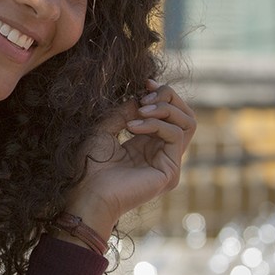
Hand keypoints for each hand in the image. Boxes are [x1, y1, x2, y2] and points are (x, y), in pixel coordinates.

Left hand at [62, 79, 196, 239]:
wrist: (87, 192)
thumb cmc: (90, 165)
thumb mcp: (105, 128)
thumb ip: (125, 111)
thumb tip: (142, 96)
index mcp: (149, 145)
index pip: (172, 114)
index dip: (163, 94)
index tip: (145, 82)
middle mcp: (163, 154)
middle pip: (186, 115)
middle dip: (168, 97)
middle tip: (144, 97)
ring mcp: (169, 163)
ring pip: (187, 123)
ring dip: (164, 109)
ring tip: (139, 111)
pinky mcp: (170, 171)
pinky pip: (176, 135)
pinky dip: (157, 124)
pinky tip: (134, 127)